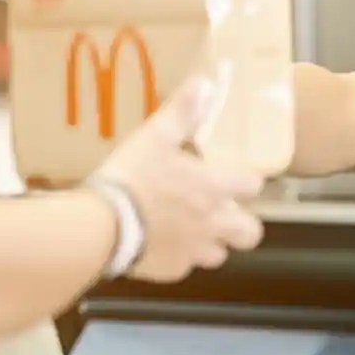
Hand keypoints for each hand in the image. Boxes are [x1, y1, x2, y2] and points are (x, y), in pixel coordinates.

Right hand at [93, 76, 265, 282]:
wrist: (100, 226)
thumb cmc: (133, 177)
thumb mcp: (156, 136)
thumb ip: (182, 111)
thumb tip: (205, 83)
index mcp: (215, 189)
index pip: (254, 186)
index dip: (248, 181)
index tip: (238, 178)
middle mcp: (213, 223)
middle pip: (251, 233)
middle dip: (243, 224)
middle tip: (224, 212)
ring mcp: (194, 251)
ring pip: (219, 254)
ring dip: (212, 243)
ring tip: (192, 230)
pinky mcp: (171, 271)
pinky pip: (185, 267)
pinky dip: (178, 258)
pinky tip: (161, 245)